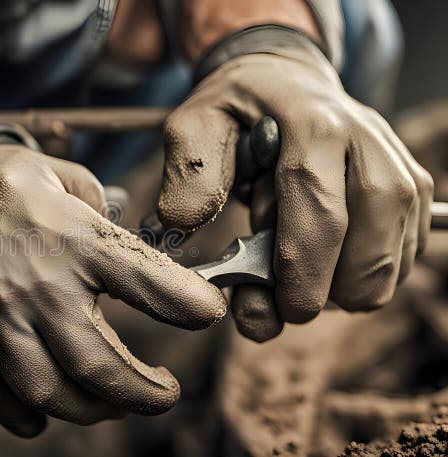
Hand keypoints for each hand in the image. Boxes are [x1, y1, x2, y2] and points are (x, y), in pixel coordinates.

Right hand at [0, 145, 226, 435]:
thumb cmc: (15, 186)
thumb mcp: (71, 179)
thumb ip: (112, 222)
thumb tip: (147, 269)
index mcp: (72, 237)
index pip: (150, 283)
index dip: (192, 306)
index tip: (210, 314)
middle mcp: (34, 283)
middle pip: (99, 365)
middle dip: (145, 394)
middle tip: (165, 393)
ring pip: (49, 391)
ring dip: (93, 409)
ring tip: (112, 401)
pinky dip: (26, 416)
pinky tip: (49, 412)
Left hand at [159, 30, 433, 339]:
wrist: (281, 81)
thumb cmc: (234, 113)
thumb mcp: (192, 126)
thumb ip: (188, 175)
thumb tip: (184, 223)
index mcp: (313, 125)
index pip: (319, 210)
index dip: (302, 271)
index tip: (284, 309)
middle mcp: (368, 143)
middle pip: (369, 247)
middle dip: (327, 291)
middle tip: (286, 296)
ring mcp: (399, 165)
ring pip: (392, 261)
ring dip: (344, 286)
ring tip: (301, 256)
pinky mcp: (415, 189)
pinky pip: (403, 259)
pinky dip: (364, 278)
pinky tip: (328, 254)